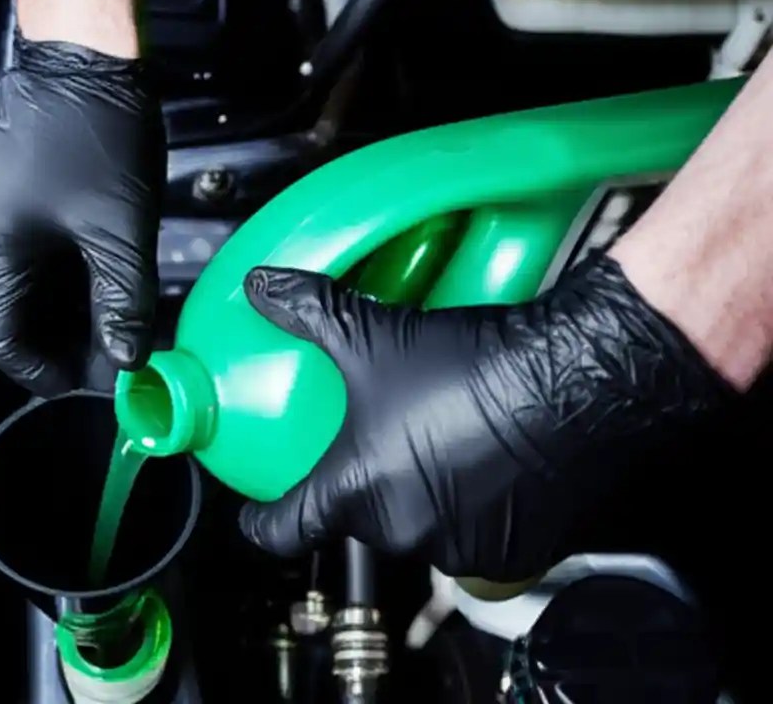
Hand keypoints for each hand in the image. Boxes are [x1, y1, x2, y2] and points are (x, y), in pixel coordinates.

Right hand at [0, 35, 163, 395]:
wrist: (80, 54)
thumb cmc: (97, 131)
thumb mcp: (121, 230)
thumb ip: (124, 303)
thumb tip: (127, 358)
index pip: (4, 341)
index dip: (50, 370)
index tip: (92, 377)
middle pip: (3, 312)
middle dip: (57, 337)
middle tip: (108, 345)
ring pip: (4, 281)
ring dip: (52, 303)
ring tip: (102, 308)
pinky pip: (1, 245)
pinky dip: (40, 268)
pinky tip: (79, 268)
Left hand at [237, 253, 733, 580]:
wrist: (580, 382)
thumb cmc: (475, 367)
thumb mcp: (374, 335)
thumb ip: (308, 311)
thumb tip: (262, 285)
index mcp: (357, 492)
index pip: (282, 532)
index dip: (261, 522)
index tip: (257, 515)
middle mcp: (405, 532)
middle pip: (358, 522)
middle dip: (361, 487)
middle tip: (374, 442)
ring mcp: (465, 549)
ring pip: (422, 529)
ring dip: (423, 497)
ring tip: (438, 444)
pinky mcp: (519, 552)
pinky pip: (480, 538)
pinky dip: (476, 509)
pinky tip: (487, 464)